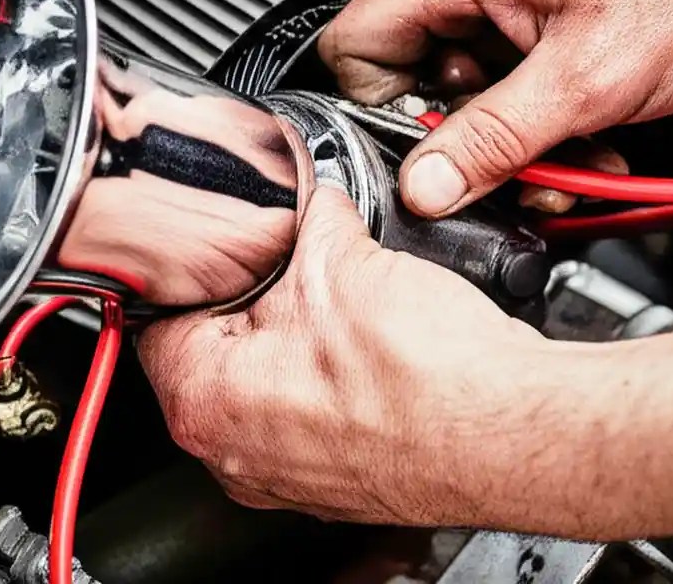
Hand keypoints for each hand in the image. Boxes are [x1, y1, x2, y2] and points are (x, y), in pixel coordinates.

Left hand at [137, 184, 543, 526]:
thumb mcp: (341, 256)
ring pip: (262, 389)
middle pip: (210, 355)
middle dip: (247, 303)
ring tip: (336, 310)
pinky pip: (308, 418)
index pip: (159, 319)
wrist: (513, 433)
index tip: (218, 250)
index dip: (193, 270)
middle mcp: (234, 457)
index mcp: (205, 403)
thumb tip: (302, 189)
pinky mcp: (335, 483)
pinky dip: (327, 383)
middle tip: (290, 269)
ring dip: (290, 343)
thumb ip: (303, 212)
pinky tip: (366, 352)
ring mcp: (285, 478)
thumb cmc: (430, 379)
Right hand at [318, 0, 672, 218]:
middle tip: (512, 164)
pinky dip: (545, 120)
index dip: (382, 110)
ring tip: (568, 155)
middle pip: (415, 75)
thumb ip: (493, 141)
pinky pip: (517, 80)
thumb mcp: (584, 81)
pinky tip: (588, 139)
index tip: (431, 153)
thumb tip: (426, 186)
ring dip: (515, 137)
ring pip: (473, 88)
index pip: (356, 45)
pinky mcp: (551, 14)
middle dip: (465, 137)